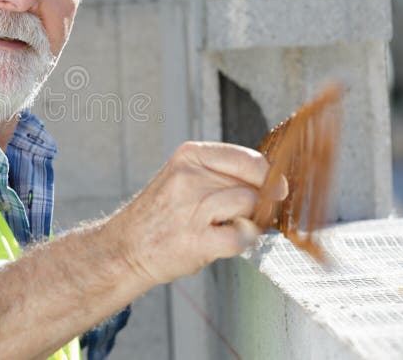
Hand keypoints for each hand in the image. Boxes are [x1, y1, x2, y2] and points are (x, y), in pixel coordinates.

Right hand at [108, 141, 284, 285]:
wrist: (127, 247)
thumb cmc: (162, 215)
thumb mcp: (185, 178)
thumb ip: (223, 174)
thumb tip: (275, 182)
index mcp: (189, 155)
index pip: (249, 159)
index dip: (269, 177)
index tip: (274, 190)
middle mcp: (189, 177)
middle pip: (254, 184)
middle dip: (258, 202)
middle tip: (242, 214)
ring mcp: (192, 208)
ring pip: (250, 206)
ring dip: (250, 221)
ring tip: (229, 227)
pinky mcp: (197, 239)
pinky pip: (242, 237)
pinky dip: (242, 242)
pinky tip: (223, 241)